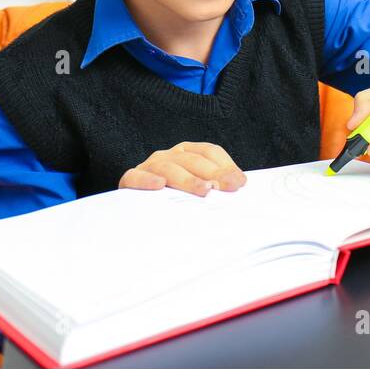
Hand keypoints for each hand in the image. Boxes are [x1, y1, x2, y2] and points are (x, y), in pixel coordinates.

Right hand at [119, 142, 246, 195]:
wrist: (135, 216)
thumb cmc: (172, 204)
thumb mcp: (196, 194)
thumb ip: (215, 187)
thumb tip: (239, 187)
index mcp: (187, 153)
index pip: (210, 152)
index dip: (225, 165)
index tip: (240, 182)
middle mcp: (169, 155)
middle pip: (193, 160)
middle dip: (214, 173)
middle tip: (228, 187)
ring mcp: (149, 166)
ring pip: (169, 167)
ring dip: (188, 179)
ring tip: (204, 190)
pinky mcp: (129, 180)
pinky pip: (135, 177)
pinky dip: (147, 180)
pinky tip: (159, 185)